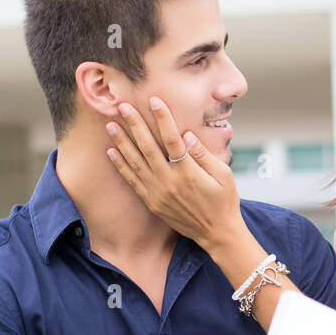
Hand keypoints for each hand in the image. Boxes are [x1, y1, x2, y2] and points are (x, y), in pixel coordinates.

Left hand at [106, 98, 242, 252]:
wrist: (217, 234)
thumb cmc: (224, 202)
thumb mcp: (223, 175)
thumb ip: (203, 154)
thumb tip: (187, 135)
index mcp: (188, 172)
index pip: (172, 139)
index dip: (162, 118)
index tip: (154, 100)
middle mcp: (170, 181)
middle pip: (148, 147)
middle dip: (135, 124)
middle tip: (123, 105)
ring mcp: (158, 193)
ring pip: (136, 162)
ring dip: (122, 142)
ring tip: (111, 124)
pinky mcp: (152, 203)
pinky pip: (133, 181)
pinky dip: (121, 166)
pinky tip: (112, 152)